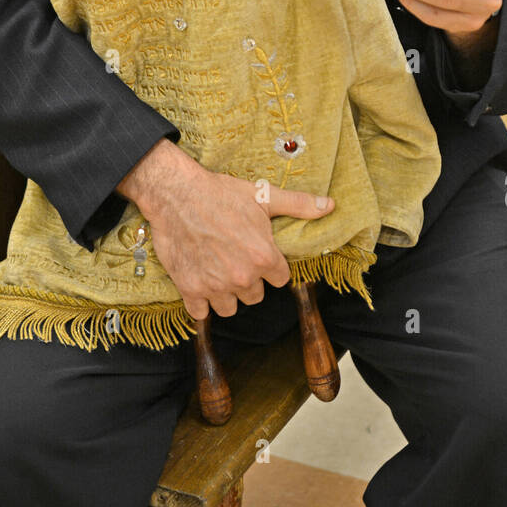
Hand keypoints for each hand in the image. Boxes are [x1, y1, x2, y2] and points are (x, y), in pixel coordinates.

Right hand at [117, 139, 333, 319]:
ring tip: (218, 269)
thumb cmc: (221, 193)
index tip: (258, 254)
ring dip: (226, 294)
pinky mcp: (190, 290)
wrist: (176, 194)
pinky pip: (201, 313)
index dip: (271, 266)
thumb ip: (299, 205)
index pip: (280, 279)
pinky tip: (200, 280)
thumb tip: (330, 206)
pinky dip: (201, 302)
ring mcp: (215, 287)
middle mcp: (242, 277)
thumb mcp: (263, 196)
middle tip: (235, 257)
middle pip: (255, 296)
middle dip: (249, 280)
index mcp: (264, 258)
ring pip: (230, 308)